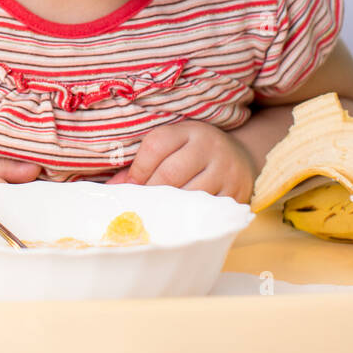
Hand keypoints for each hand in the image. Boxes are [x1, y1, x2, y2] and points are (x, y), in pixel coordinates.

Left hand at [105, 121, 254, 204]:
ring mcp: (226, 170)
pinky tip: (178, 221)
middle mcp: (210, 146)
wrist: (241, 158)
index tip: (128, 186)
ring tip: (155, 215)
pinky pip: (208, 210)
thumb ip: (142, 164)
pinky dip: (189, 217)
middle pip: (170, 173)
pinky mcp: (236, 193)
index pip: (157, 144)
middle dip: (149, 193)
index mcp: (189, 130)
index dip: (137, 169)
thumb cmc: (194, 154)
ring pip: (188, 195)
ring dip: (168, 208)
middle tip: (138, 206)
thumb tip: (111, 189)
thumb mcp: (173, 147)